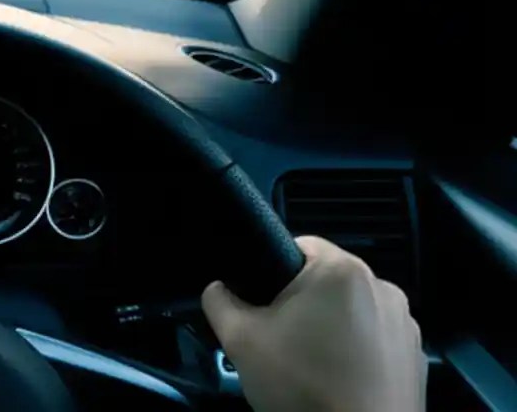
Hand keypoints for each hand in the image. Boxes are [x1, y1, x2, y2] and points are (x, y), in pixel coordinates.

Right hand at [201, 236, 425, 411]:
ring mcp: (406, 325)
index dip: (274, 274)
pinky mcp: (416, 358)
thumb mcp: (241, 341)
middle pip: (327, 283)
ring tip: (312, 367)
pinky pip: (377, 342)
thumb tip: (218, 289)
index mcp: (341, 271)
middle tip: (281, 342)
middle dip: (303, 306)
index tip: (264, 307)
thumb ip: (220, 302)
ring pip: (353, 313)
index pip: (299, 246)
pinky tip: (339, 382)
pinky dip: (358, 354)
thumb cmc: (303, 387)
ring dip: (332, 329)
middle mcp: (383, 288)